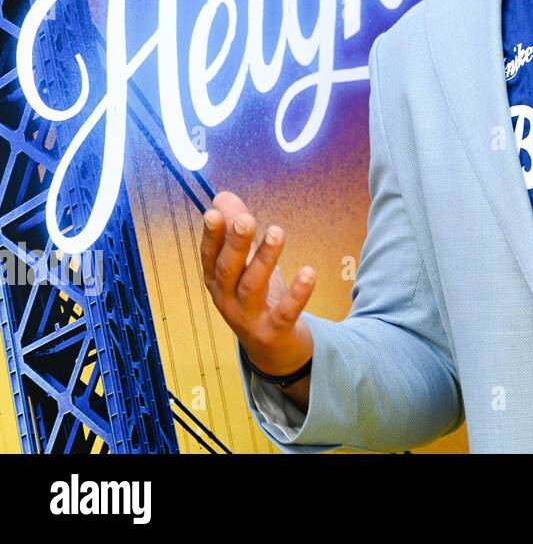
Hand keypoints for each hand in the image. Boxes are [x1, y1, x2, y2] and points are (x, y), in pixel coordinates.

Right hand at [201, 190, 315, 376]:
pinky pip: (285, 312)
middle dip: (236, 244)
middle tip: (246, 218)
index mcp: (217, 281)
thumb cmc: (256, 298)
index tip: (215, 212)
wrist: (272, 350)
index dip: (211, 235)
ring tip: (277, 231)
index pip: (209, 255)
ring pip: (253, 287)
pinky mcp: (274, 331)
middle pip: (228, 270)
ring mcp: (248, 318)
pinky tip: (309, 272)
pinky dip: (297, 293)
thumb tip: (223, 196)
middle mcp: (226, 300)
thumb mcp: (244, 265)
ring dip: (265, 259)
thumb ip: (235, 231)